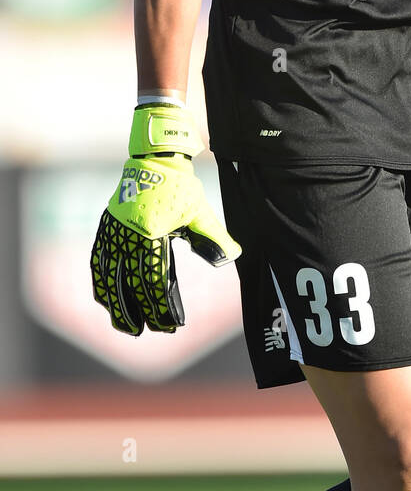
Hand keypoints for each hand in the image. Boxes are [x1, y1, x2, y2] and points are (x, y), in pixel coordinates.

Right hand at [91, 103, 240, 334]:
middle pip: (131, 285)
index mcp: (152, 234)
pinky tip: (104, 299)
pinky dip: (100, 282)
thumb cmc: (181, 185)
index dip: (162, 306)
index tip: (171, 325)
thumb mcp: (200, 211)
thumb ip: (214, 237)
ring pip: (109, 276)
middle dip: (139, 311)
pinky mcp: (107, 227)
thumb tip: (232, 257)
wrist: (156, 159)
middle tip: (147, 331)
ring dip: (116, 304)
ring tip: (125, 326)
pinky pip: (98, 260)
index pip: (155, 281)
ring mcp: (114, 232)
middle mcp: (129, 235)